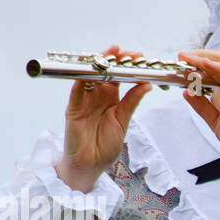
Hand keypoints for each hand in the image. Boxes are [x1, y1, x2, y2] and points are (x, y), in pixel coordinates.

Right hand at [57, 45, 151, 193]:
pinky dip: (82, 80)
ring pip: (89, 76)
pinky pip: (76, 90)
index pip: (117, 76)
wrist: (91, 165)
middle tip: (126, 54)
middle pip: (103, 71)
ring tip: (110, 56)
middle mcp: (96, 96)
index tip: (139, 58)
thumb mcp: (123, 121)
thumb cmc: (106, 145)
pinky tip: (89, 72)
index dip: (126, 65)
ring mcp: (84, 100)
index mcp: (110, 98)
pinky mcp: (73, 108)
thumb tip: (146, 84)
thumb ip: (132, 102)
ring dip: (98, 65)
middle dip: (114, 60)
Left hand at [178, 49, 219, 166]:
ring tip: (189, 58)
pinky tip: (204, 63)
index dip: (196, 65)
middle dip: (199, 56)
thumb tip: (188, 93)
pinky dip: (216, 67)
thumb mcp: (214, 122)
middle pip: (218, 61)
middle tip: (182, 57)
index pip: (213, 71)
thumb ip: (201, 107)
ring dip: (204, 58)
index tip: (181, 65)